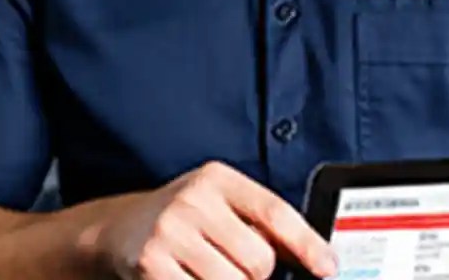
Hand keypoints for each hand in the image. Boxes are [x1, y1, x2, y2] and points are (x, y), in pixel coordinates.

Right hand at [96, 161, 337, 279]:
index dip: (308, 245)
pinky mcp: (151, 266)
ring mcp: (169, 233)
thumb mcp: (221, 205)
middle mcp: (193, 200)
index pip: (275, 212)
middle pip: (258, 261)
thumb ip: (263, 224)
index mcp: (217, 179)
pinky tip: (190, 278)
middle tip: (234, 265)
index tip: (329, 268)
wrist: (120, 230)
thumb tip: (316, 259)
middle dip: (256, 274)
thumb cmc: (186, 219)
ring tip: (211, 272)